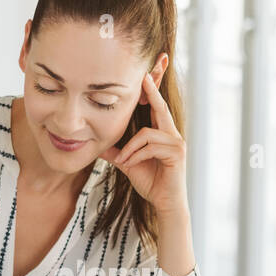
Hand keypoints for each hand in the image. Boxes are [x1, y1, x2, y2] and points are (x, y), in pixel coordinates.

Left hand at [98, 69, 188, 215]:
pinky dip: (135, 155)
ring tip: (123, 161)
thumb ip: (116, 153)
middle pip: (160, 106)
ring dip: (130, 148)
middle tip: (145, 73)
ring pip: (147, 133)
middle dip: (153, 88)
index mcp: (162, 132)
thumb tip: (98, 147)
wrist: (164, 204)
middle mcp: (172, 134)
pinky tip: (129, 165)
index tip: (147, 72)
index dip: (153, 89)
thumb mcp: (128, 163)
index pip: (157, 106)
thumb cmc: (150, 183)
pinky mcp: (176, 153)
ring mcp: (176, 142)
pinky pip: (150, 146)